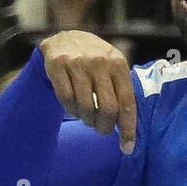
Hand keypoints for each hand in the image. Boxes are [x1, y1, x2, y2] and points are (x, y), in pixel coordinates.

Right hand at [40, 29, 136, 152]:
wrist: (65, 38)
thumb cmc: (95, 60)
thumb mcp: (113, 67)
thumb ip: (122, 91)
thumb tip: (129, 128)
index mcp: (118, 63)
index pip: (127, 102)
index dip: (128, 129)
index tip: (127, 147)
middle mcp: (100, 62)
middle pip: (107, 109)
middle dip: (105, 127)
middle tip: (102, 130)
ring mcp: (77, 63)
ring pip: (86, 107)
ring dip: (87, 120)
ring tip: (88, 118)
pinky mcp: (57, 65)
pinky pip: (66, 100)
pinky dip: (71, 111)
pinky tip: (74, 110)